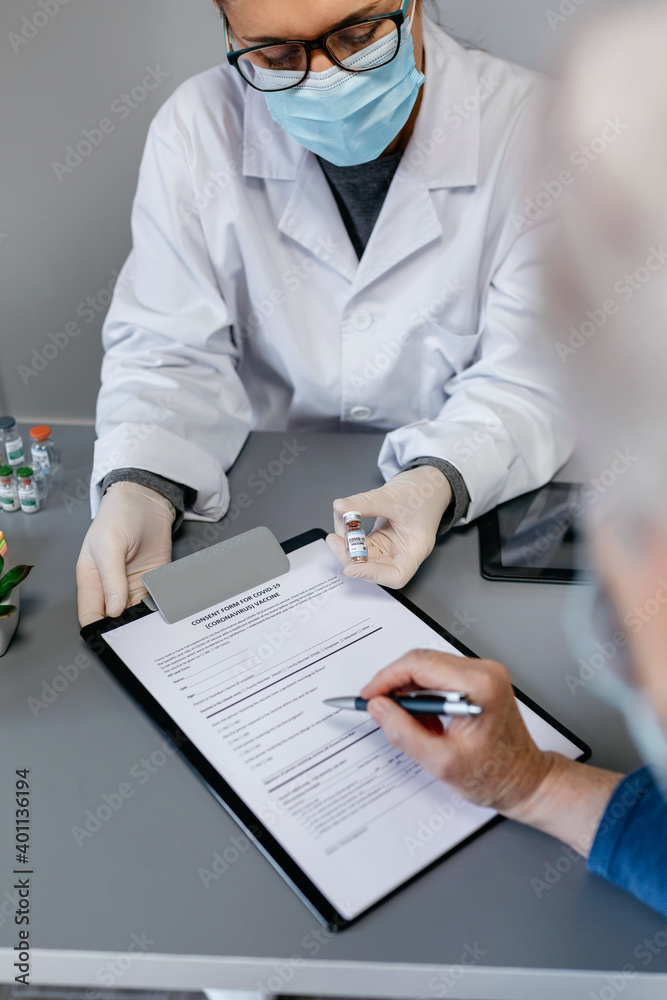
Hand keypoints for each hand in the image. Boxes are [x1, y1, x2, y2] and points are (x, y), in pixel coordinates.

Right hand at [76, 482, 174, 626]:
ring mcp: (133, 585)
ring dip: (146, 621)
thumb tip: (114, 610)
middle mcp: (112, 587)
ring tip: (157, 629)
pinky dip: (162, 608)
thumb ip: (111, 579)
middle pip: (116, 619)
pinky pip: (156, 600)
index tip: (115, 641)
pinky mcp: (153, 580)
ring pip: (138, 613)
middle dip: (127, 629)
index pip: (91, 615)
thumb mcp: (109, 546)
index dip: (100, 630)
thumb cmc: (118, 516)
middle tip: (141, 638)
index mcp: (92, 581)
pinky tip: (169, 613)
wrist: (147, 500)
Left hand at [326, 466, 452, 588]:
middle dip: (351, 556)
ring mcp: (390, 545)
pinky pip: (361, 541)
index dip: (372, 574)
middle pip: (374, 567)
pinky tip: (344, 517)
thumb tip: (340, 507)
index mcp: (415, 549)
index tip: (351, 567)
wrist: (428, 481)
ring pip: (364, 555)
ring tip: (340, 520)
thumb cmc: (423, 492)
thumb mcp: (392, 496)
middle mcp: (402, 552)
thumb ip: (364, 504)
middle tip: (335, 539)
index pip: (396, 575)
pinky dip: (349, 530)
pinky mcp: (381, 537)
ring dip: (347, 542)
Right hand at [360, 650, 552, 813]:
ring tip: (410, 725)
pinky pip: (440, 676)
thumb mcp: (441, 762)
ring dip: (410, 692)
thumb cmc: (494, 775)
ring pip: (429, 668)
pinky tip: (427, 722)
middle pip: (422, 662)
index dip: (387, 678)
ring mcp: (484, 673)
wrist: (523, 781)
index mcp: (478, 685)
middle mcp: (484, 671)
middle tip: (379, 709)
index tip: (369, 695)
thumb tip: (379, 708)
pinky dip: (425, 696)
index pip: (419, 665)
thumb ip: (404, 733)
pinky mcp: (481, 680)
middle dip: (395, 685)